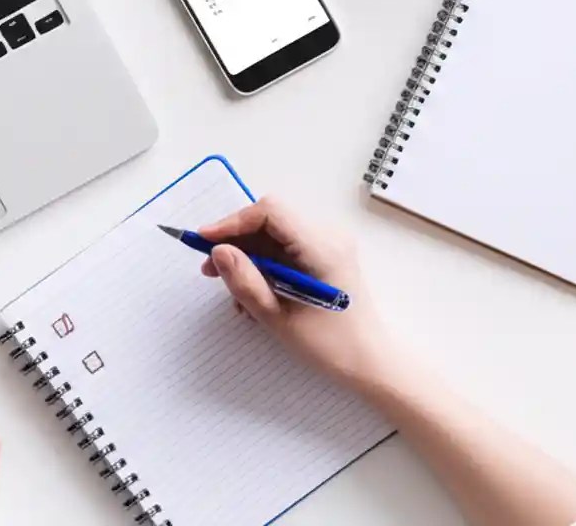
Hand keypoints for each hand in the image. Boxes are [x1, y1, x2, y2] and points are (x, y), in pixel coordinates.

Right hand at [199, 198, 394, 389]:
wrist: (371, 363)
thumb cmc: (332, 347)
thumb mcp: (279, 318)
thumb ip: (246, 282)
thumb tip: (218, 251)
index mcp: (321, 248)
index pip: (270, 212)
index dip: (233, 222)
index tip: (204, 241)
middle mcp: (328, 237)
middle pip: (270, 222)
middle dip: (236, 242)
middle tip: (210, 271)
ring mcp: (329, 246)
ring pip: (274, 237)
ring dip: (248, 259)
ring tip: (235, 295)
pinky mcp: (326, 257)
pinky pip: (286, 250)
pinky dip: (265, 267)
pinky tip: (255, 296)